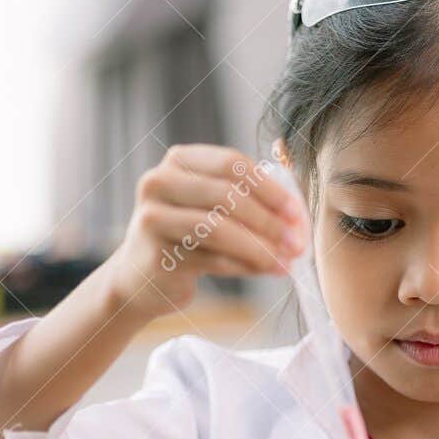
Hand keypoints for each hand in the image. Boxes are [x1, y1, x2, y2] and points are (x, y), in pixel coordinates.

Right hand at [101, 144, 307, 318]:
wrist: (142, 276)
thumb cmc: (188, 236)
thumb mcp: (212, 207)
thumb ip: (249, 199)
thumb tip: (297, 214)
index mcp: (179, 161)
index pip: (231, 163)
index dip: (269, 187)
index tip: (296, 212)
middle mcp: (160, 183)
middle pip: (226, 195)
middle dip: (268, 221)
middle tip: (297, 242)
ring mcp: (153, 218)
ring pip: (219, 229)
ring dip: (260, 247)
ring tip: (286, 261)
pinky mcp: (157, 256)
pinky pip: (213, 259)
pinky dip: (247, 266)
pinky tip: (268, 271)